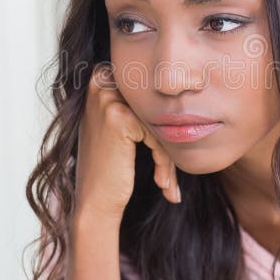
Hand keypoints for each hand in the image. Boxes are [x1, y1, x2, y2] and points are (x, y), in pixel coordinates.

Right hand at [74, 62, 179, 221]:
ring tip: (168, 183)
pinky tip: (162, 183)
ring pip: (160, 122)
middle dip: (169, 141)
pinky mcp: (118, 116)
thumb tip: (184, 83)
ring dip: (169, 157)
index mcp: (100, 77)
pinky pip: (158, 135)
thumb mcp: (120, 125)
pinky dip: (165, 161)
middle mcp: (100, 82)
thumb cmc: (111, 167)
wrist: (94, 202)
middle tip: (172, 177)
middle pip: (156, 107)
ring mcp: (107, 98)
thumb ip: (138, 102)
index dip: (164, 124)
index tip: (172, 156)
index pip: (151, 94)